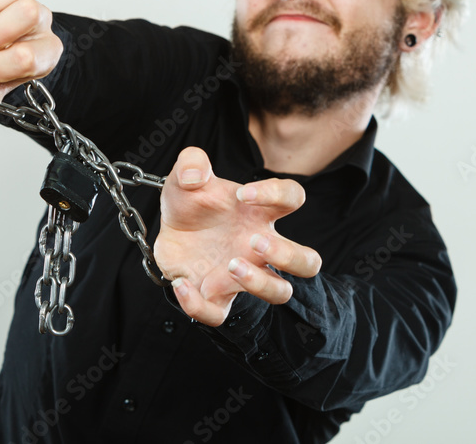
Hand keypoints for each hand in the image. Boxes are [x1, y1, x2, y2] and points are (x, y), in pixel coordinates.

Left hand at [154, 147, 321, 325]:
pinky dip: (198, 304)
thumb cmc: (190, 205)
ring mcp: (242, 274)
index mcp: (259, 213)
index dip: (278, 194)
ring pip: (279, 292)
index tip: (243, 194)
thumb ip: (190, 162)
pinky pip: (218, 314)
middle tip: (254, 240)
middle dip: (288, 254)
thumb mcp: (184, 176)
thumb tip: (196, 176)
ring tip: (230, 264)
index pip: (293, 198)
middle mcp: (258, 247)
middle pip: (307, 262)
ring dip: (260, 282)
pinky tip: (181, 283)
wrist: (168, 232)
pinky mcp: (215, 296)